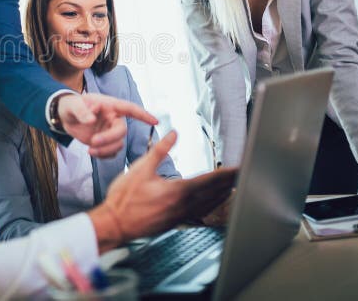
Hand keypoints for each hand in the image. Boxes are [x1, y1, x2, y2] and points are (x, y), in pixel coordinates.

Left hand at [57, 93, 156, 157]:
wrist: (66, 117)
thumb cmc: (72, 105)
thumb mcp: (73, 105)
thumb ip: (81, 111)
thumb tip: (91, 120)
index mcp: (110, 105)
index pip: (129, 109)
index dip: (143, 115)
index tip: (155, 121)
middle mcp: (114, 118)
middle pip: (122, 130)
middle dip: (109, 138)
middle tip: (93, 141)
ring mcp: (110, 131)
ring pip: (118, 144)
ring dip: (106, 149)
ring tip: (90, 150)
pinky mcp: (106, 142)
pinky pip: (112, 152)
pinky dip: (103, 155)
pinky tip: (92, 153)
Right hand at [88, 131, 236, 252]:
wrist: (115, 224)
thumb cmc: (124, 198)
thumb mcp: (140, 168)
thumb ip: (160, 150)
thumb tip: (174, 134)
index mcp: (178, 191)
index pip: (210, 180)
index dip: (227, 173)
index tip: (240, 168)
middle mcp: (183, 205)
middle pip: (214, 193)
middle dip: (229, 183)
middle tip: (242, 176)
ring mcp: (180, 216)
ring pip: (208, 205)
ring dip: (222, 195)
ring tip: (232, 188)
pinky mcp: (175, 222)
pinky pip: (199, 213)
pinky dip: (209, 206)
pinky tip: (210, 203)